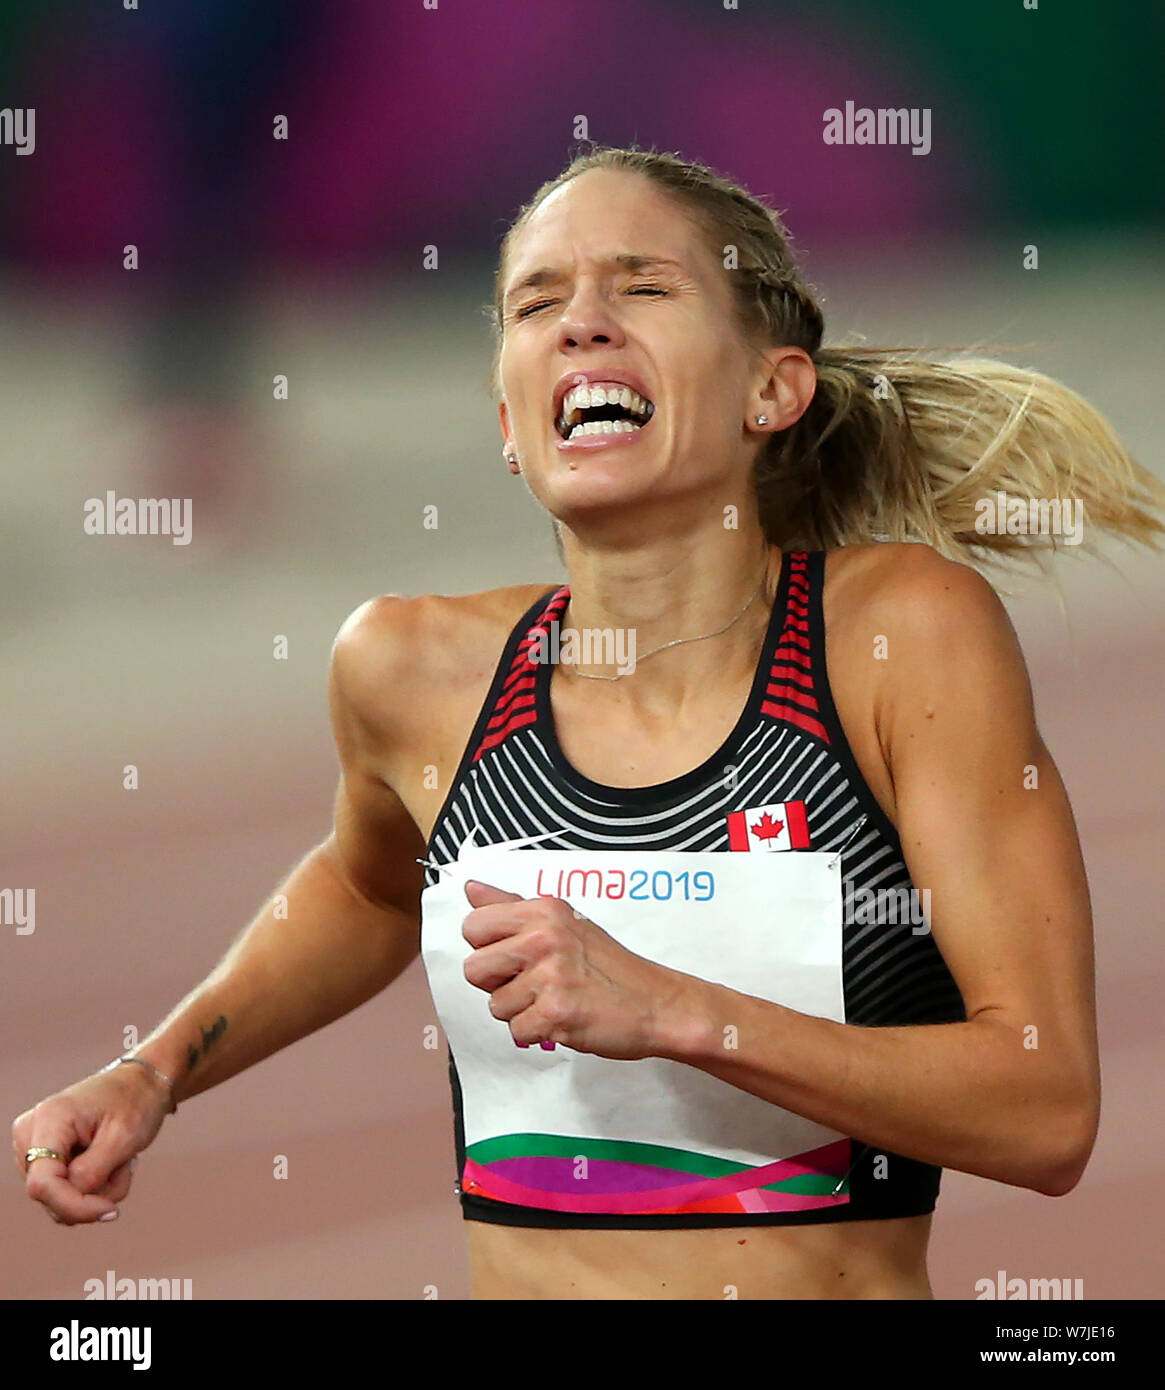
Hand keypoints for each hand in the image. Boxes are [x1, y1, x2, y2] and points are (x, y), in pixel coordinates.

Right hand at [12, 1066, 171, 1224]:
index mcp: (49, 1120)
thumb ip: (93, 1171)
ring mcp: (33, 1147)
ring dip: (97, 1189)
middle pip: (50, 1196)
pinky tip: (109, 1161)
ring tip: (120, 1158)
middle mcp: (30, 1134)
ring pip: (59, 1199)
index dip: (73, 1206)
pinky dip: (93, 1186)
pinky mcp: (44, 1159)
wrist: (140, 1084)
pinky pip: (64, 1192)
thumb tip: (67, 1202)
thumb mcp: (125, 1136)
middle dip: (94, 1193)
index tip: (110, 1210)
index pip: (43, 1184)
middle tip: (126, 1165)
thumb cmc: (136, 1102)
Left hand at [461, 880, 689, 1060]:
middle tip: (533, 982)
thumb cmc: (611, 967)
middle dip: (496, 984)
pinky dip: (539, 1032)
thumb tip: (472, 889)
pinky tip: (564, 1017)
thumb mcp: (563, 920)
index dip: (487, 948)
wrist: (657, 1003)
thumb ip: (513, 905)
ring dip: (522, 1011)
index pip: (473, 925)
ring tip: (555, 999)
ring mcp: (550, 975)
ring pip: (495, 1006)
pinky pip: (517, 1031)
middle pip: (474, 969)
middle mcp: (544, 937)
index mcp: (543, 911)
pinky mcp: (556, 1012)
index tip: (512, 955)